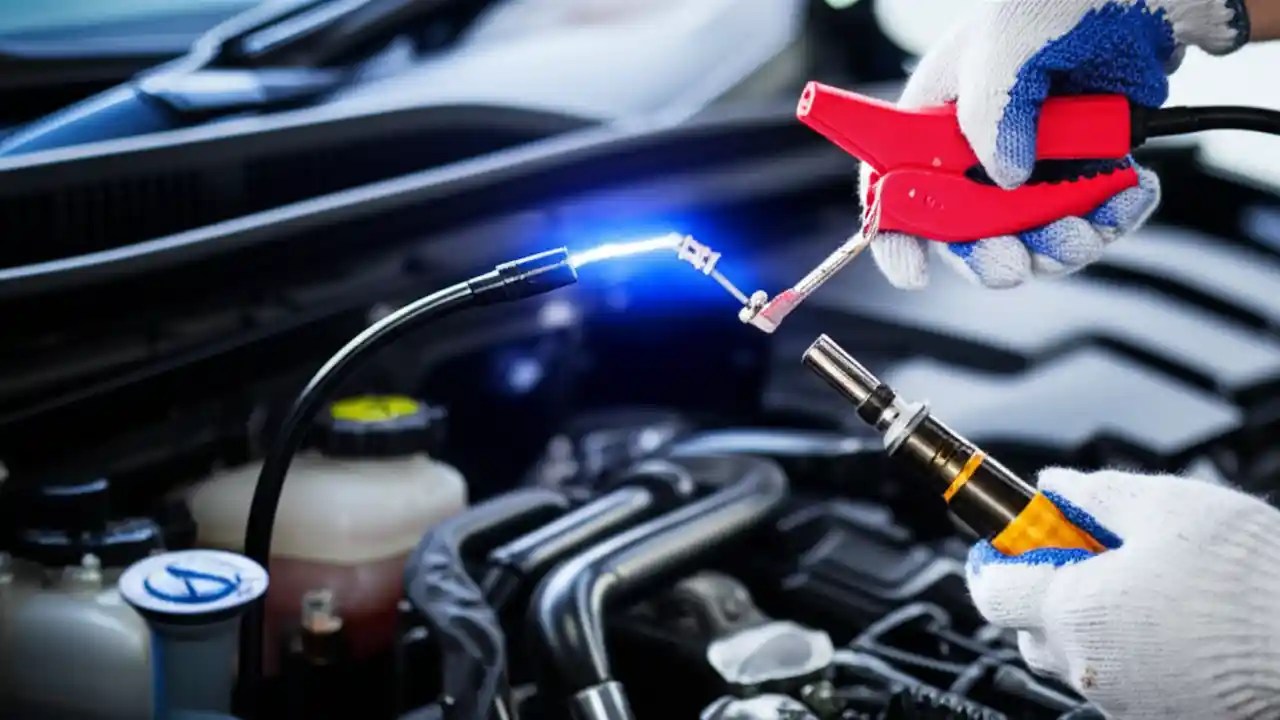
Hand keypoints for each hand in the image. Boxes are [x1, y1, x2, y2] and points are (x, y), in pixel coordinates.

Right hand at [868, 0, 1250, 289]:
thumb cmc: (1058, 2)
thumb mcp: (1005, 45)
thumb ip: (990, 114)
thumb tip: (1006, 179)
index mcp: (935, 116)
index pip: (892, 183)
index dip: (895, 233)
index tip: (915, 272)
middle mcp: (978, 149)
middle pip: (963, 230)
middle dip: (990, 256)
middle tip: (1014, 262)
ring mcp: (1034, 164)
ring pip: (1030, 237)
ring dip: (1057, 246)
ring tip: (1085, 224)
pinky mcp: (1086, 171)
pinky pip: (1091, 218)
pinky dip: (1113, 218)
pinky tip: (1132, 192)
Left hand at [966, 467, 1279, 719]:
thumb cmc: (1250, 578)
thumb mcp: (1164, 505)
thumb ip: (1093, 494)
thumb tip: (1052, 486)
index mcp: (1074, 610)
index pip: (993, 592)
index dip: (994, 558)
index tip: (1008, 538)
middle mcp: (1089, 665)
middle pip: (1029, 629)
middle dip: (1043, 590)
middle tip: (1085, 554)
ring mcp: (1124, 702)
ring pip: (1075, 658)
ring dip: (1086, 623)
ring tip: (1140, 587)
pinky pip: (1119, 684)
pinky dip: (1127, 653)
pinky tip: (1171, 624)